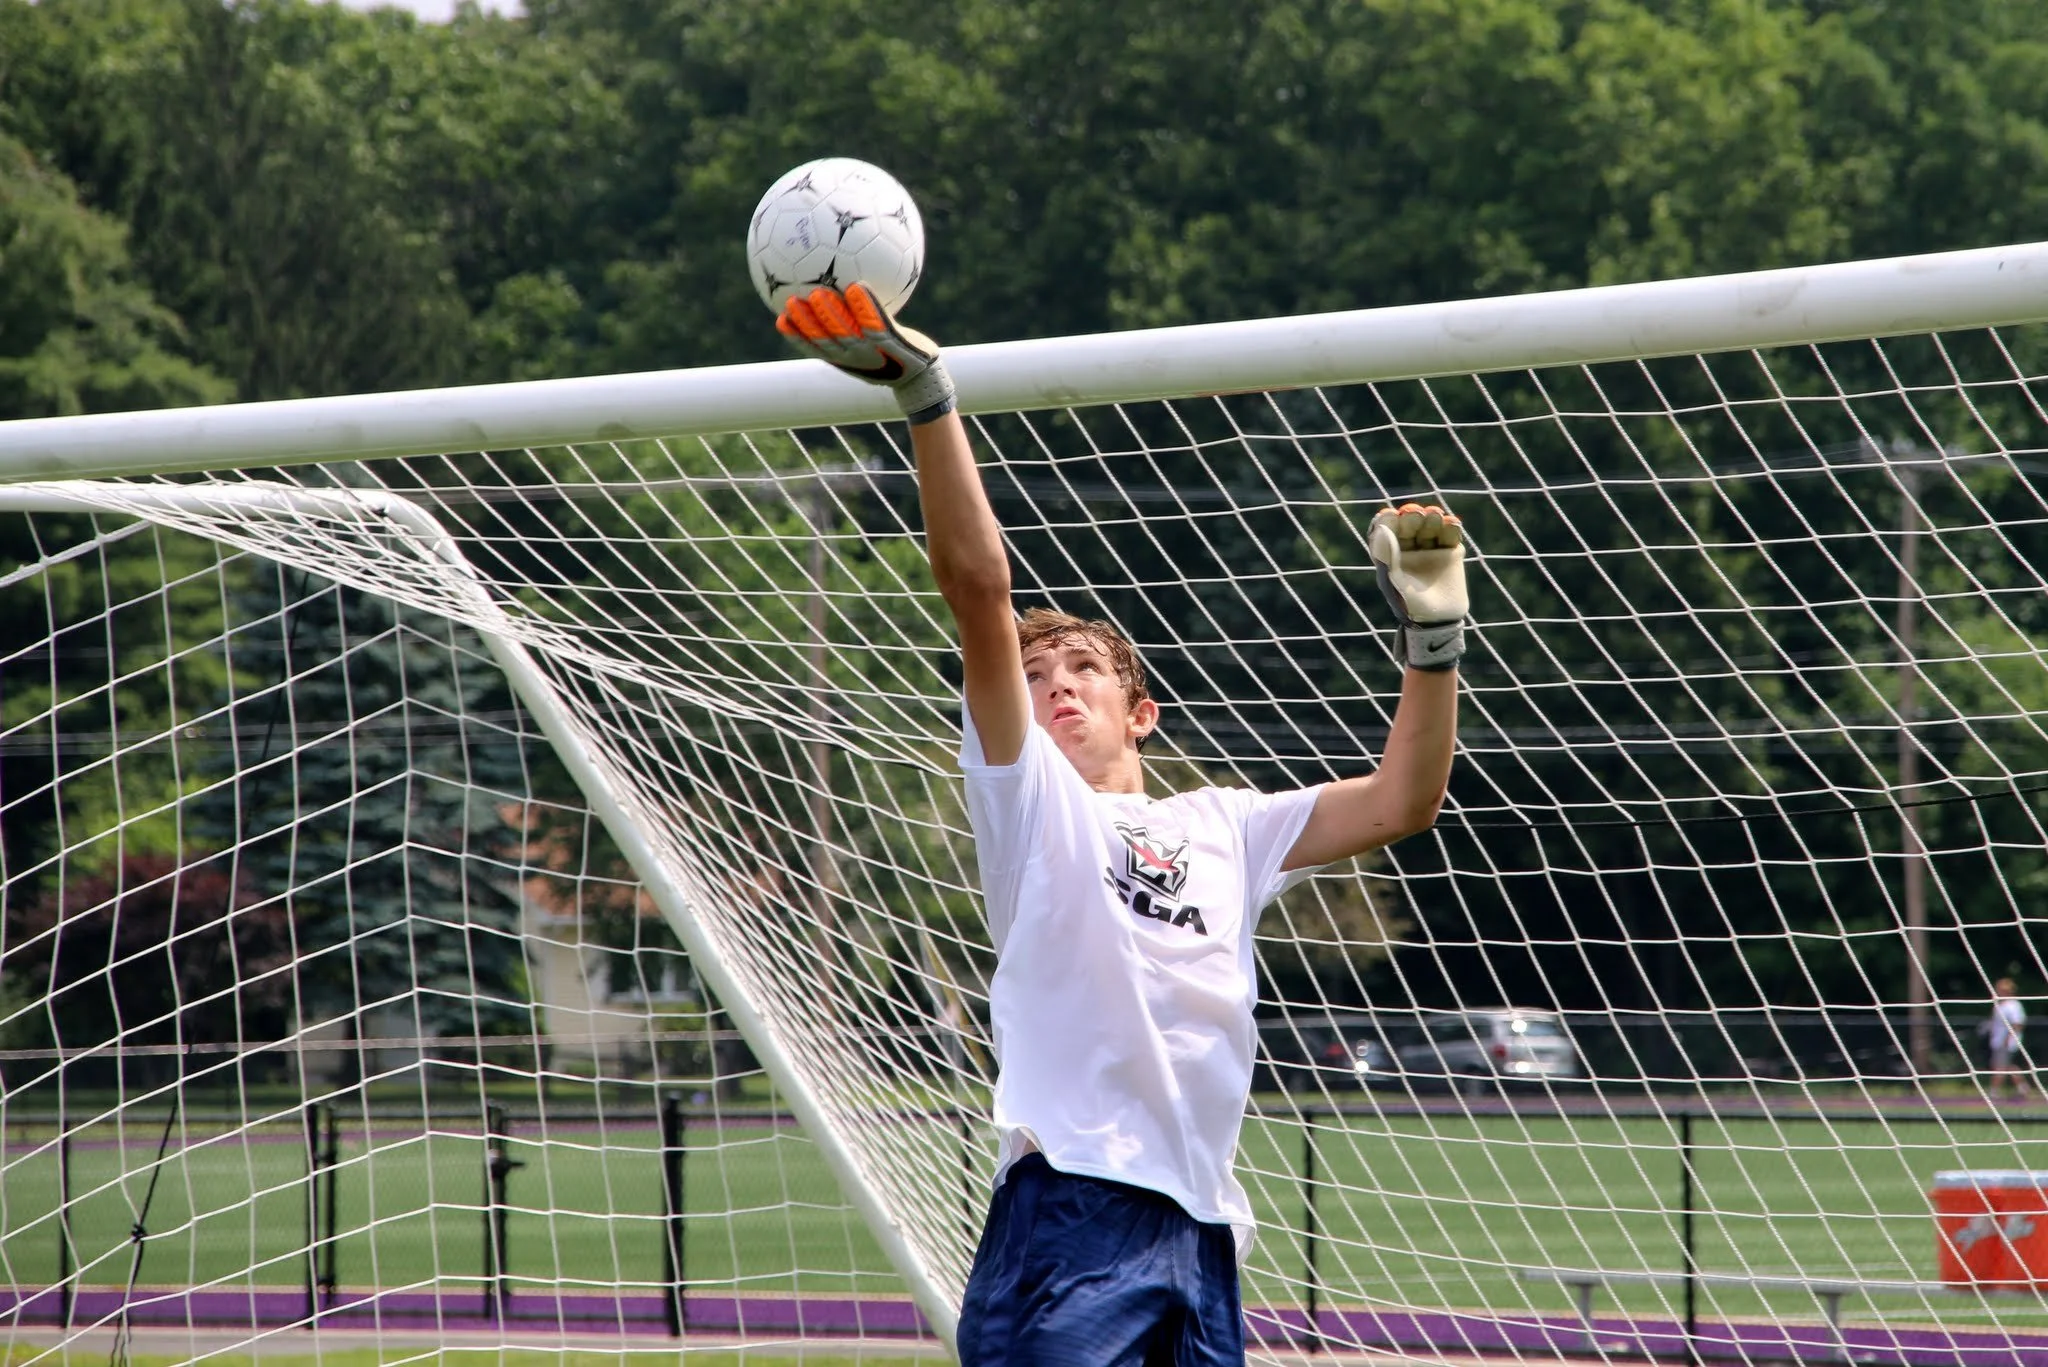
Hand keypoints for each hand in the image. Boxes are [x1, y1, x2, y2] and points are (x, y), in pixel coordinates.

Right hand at [777, 284, 956, 423]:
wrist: (922, 375)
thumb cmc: (891, 356)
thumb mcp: (869, 344)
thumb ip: (851, 323)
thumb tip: (836, 292)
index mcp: (843, 359)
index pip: (813, 348)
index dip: (795, 335)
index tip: (780, 317)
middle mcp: (854, 358)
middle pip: (825, 340)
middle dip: (808, 322)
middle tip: (792, 300)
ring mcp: (873, 353)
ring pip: (847, 334)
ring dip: (831, 315)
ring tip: (818, 293)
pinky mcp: (893, 344)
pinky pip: (877, 324)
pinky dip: (866, 308)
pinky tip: (858, 287)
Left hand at [1370, 502, 1466, 671]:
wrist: (1438, 622)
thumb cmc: (1409, 605)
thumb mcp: (1393, 581)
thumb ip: (1387, 556)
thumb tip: (1382, 529)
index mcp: (1390, 555)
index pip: (1387, 530)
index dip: (1388, 520)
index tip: (1391, 515)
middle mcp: (1410, 549)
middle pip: (1410, 525)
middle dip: (1412, 517)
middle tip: (1417, 515)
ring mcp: (1431, 549)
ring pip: (1430, 526)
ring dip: (1432, 518)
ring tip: (1434, 516)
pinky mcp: (1451, 552)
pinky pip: (1450, 534)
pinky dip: (1451, 526)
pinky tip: (1451, 522)